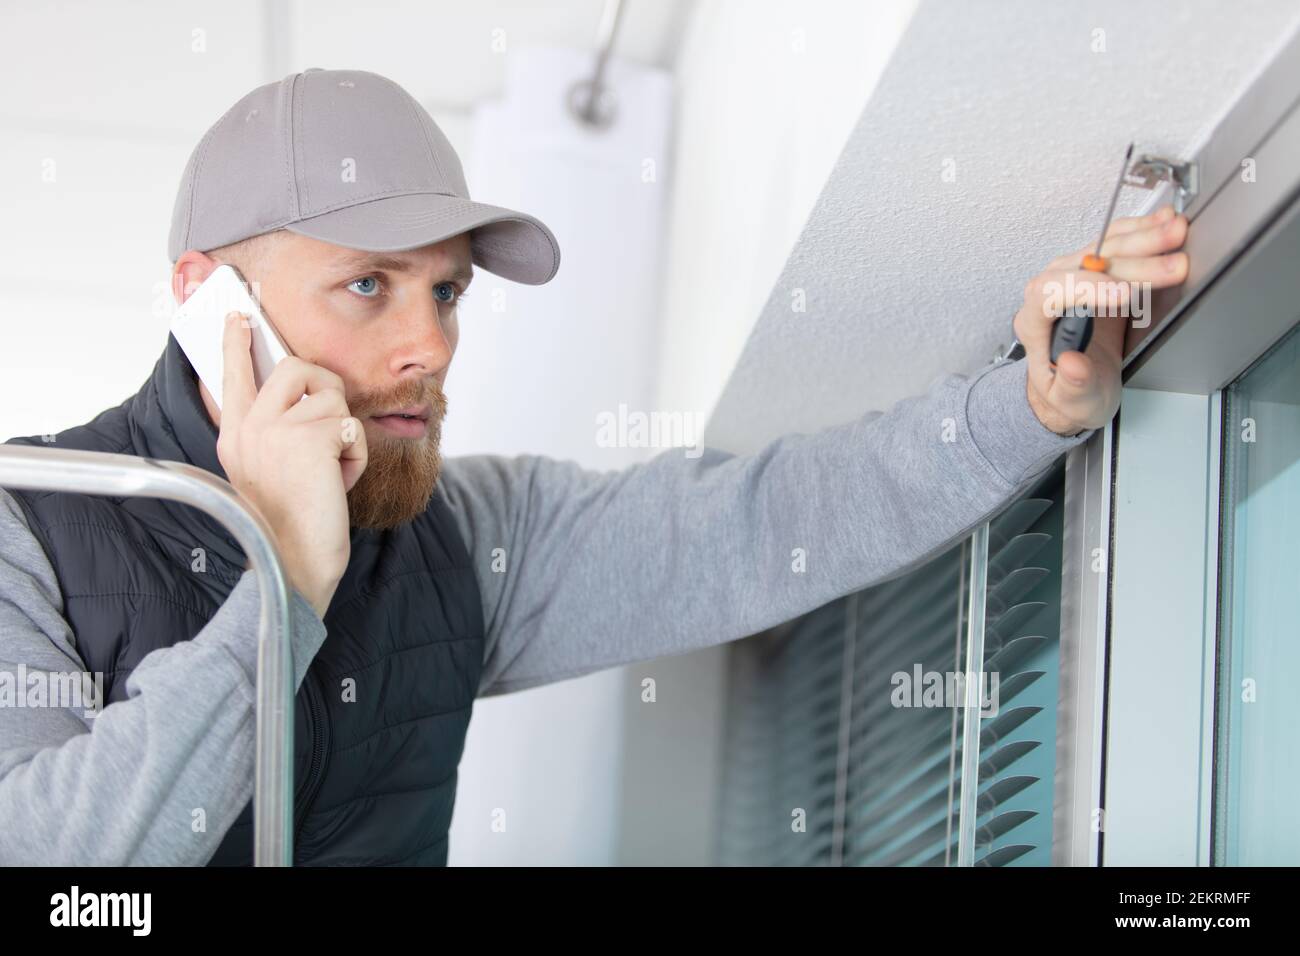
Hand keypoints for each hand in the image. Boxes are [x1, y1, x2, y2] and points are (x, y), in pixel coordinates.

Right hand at [215, 312, 366, 616]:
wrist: (294, 560)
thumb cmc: (291, 520)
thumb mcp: (268, 468)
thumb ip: (272, 429)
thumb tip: (299, 389)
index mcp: (234, 435)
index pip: (231, 374)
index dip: (235, 341)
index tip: (237, 313)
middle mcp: (249, 427)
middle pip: (294, 367)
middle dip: (324, 386)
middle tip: (330, 423)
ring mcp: (276, 430)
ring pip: (331, 397)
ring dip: (343, 434)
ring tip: (327, 470)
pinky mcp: (310, 438)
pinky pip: (352, 427)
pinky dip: (356, 456)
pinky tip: (337, 481)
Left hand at [1015, 204, 1189, 434]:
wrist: (1073, 389)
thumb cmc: (1069, 394)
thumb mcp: (1072, 402)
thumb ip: (1072, 385)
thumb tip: (1072, 363)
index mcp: (1034, 325)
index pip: (1050, 293)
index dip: (1087, 288)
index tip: (1124, 295)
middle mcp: (1049, 295)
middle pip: (1082, 265)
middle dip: (1130, 262)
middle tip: (1172, 266)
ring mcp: (1072, 279)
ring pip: (1101, 248)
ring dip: (1141, 239)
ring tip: (1175, 233)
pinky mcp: (1096, 273)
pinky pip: (1113, 243)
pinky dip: (1139, 232)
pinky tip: (1162, 222)